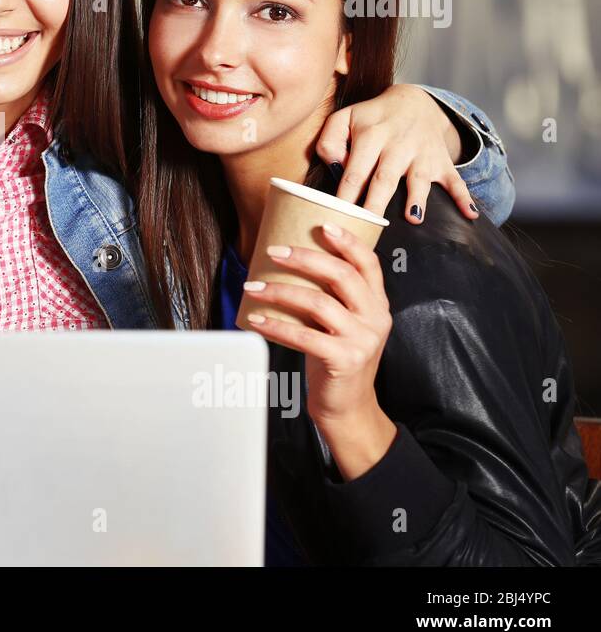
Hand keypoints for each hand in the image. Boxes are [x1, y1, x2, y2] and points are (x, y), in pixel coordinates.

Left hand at [242, 222, 396, 480]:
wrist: (348, 407)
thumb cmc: (336, 358)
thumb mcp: (343, 323)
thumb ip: (330, 297)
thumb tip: (287, 261)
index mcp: (378, 303)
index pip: (369, 263)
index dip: (348, 241)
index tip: (322, 224)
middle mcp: (376, 318)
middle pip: (341, 276)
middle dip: (305, 258)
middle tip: (273, 251)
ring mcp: (362, 340)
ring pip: (318, 302)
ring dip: (280, 290)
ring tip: (252, 286)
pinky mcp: (344, 360)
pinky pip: (303, 335)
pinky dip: (275, 324)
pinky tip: (254, 318)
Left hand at [315, 83, 479, 221]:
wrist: (413, 102)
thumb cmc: (370, 119)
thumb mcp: (343, 119)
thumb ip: (329, 141)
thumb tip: (334, 167)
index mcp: (370, 136)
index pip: (356, 170)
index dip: (346, 193)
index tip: (339, 215)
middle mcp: (398, 145)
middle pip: (385, 178)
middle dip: (376, 203)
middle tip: (368, 226)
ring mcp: (422, 154)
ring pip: (418, 179)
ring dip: (417, 198)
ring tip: (413, 218)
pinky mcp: (441, 161)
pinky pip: (455, 180)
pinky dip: (463, 196)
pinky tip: (469, 214)